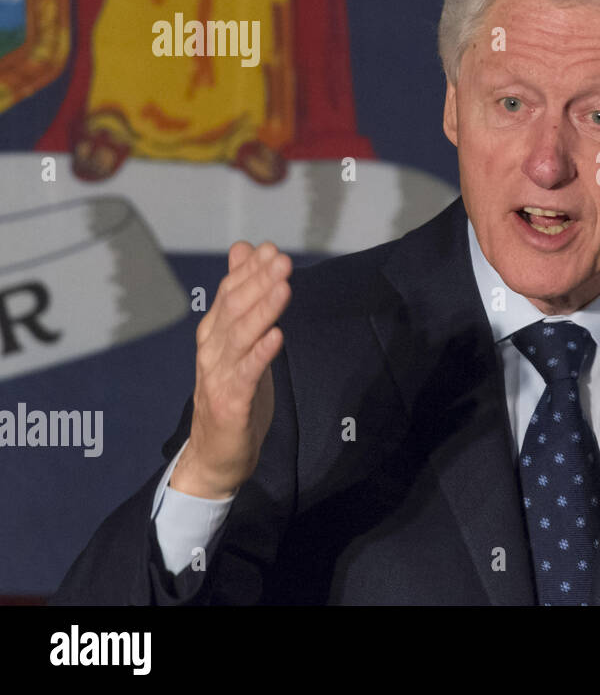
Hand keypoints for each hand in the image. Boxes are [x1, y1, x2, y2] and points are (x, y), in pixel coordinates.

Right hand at [172, 241, 291, 498]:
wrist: (215, 455)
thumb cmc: (232, 394)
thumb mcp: (239, 343)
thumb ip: (241, 299)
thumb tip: (245, 251)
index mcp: (214, 334)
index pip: (229, 294)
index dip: (250, 271)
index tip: (272, 250)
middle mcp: (212, 350)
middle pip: (234, 309)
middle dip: (259, 282)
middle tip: (282, 261)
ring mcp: (218, 376)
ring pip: (240, 336)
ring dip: (263, 310)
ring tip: (283, 287)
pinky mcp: (230, 402)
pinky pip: (246, 374)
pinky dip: (261, 354)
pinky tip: (277, 336)